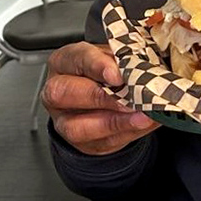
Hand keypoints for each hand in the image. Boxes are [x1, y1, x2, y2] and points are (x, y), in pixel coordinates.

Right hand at [43, 42, 158, 155]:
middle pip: (65, 93)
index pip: (76, 58)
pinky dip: (126, 133)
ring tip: (143, 117)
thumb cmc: (107, 71)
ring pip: (78, 126)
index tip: (118, 75)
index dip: (97, 66)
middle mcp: (57, 90)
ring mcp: (64, 119)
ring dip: (115, 122)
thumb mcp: (114, 58)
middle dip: (101, 97)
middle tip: (131, 98)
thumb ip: (123, 61)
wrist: (104, 97)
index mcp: (64, 61)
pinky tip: (143, 124)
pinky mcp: (81, 142)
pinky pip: (101, 142)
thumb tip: (142, 68)